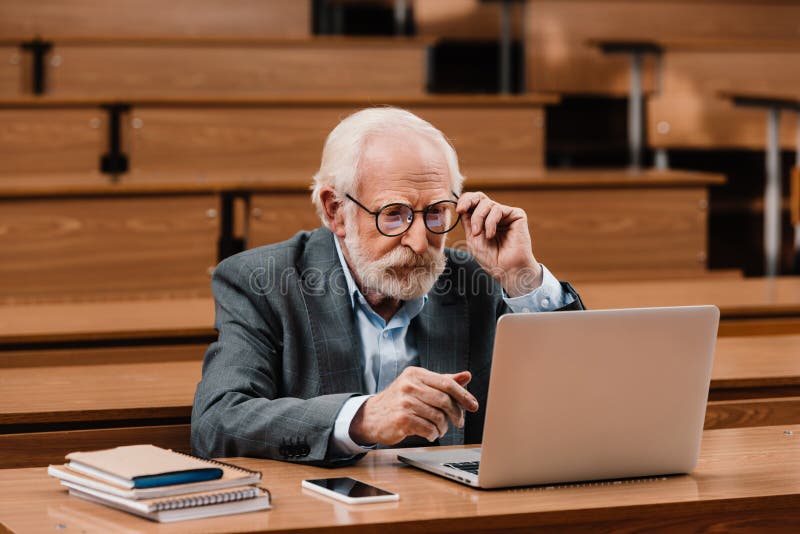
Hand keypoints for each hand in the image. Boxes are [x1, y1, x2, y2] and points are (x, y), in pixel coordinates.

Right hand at [349, 367, 477, 445]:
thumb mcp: (419, 385)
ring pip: (438, 416)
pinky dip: (433, 434)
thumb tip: (466, 376)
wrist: (372, 416)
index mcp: (416, 374)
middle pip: (444, 400)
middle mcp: (409, 385)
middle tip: (459, 422)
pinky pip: (428, 429)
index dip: (463, 395)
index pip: (447, 383)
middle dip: (456, 414)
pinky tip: (429, 433)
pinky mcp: (401, 419)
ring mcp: (404, 402)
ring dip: (443, 427)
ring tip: (440, 429)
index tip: (473, 406)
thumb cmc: (399, 400)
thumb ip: (443, 381)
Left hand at [455, 191, 542, 296]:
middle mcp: (494, 215)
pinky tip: (491, 235)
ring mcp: (506, 214)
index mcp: (483, 220)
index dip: (464, 201)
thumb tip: (461, 205)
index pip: (473, 203)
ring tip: (480, 234)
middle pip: (480, 197)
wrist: (506, 269)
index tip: (458, 210)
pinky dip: (490, 222)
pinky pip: (498, 209)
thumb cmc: (490, 258)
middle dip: (468, 201)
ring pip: (487, 203)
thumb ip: (468, 221)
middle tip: (461, 210)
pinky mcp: (517, 215)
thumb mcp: (472, 238)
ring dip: (479, 218)